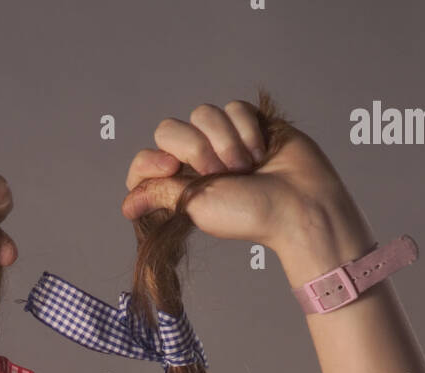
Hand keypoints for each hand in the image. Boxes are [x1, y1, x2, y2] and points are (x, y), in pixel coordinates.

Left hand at [120, 100, 354, 253]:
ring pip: (202, 113)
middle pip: (168, 129)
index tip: (170, 167)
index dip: (150, 161)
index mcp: (179, 184)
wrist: (296, 202)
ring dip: (225, 141)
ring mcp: (222, 140)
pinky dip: (246, 130)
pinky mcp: (248, 123)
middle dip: (194, 148)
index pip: (144, 163)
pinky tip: (262, 153)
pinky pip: (233, 107)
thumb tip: (127, 206)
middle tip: (220, 173)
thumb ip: (160, 195)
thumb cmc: (248, 213)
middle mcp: (196, 161)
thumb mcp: (195, 206)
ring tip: (247, 167)